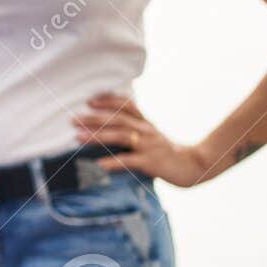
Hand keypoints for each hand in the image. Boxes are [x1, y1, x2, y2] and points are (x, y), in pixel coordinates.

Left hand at [72, 93, 210, 187]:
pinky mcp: (151, 162)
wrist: (194, 165)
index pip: (126, 106)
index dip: (108, 101)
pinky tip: (99, 164)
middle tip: (73, 120)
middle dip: (94, 119)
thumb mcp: (151, 135)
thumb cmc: (166, 152)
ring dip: (98, 136)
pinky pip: (129, 161)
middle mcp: (146, 130)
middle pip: (118, 120)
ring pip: (121, 136)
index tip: (89, 101)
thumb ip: (134, 128)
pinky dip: (113, 162)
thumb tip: (107, 127)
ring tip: (78, 137)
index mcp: (145, 123)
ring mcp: (149, 145)